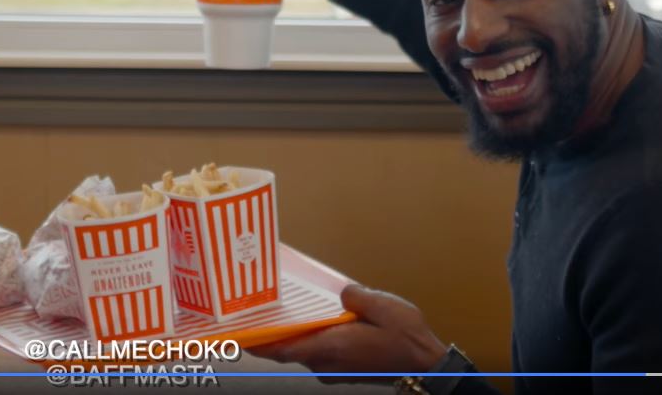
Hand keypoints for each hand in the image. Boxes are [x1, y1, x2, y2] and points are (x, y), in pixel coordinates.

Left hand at [252, 285, 446, 382]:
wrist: (425, 367)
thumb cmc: (405, 341)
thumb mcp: (382, 306)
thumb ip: (355, 296)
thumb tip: (341, 293)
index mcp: (331, 347)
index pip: (282, 348)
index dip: (256, 342)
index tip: (236, 335)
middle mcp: (327, 363)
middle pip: (288, 349)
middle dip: (271, 334)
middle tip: (255, 313)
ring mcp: (334, 369)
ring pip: (303, 351)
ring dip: (291, 336)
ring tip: (281, 313)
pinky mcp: (343, 369)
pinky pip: (317, 353)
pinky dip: (309, 340)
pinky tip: (313, 323)